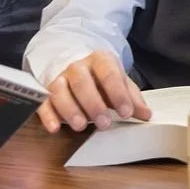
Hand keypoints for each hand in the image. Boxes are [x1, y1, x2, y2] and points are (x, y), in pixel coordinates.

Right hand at [36, 50, 152, 132]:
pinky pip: (43, 102)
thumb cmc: (100, 76)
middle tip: (104, 123)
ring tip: (80, 126)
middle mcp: (77, 66)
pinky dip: (47, 115)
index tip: (126, 112)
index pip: (109, 74)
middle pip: (82, 82)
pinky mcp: (44, 92)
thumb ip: (131, 97)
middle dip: (93, 103)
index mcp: (99, 60)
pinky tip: (54, 128)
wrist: (72, 60)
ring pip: (59, 90)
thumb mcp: (119, 81)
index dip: (118, 93)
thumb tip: (146, 115)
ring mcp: (59, 78)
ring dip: (70, 109)